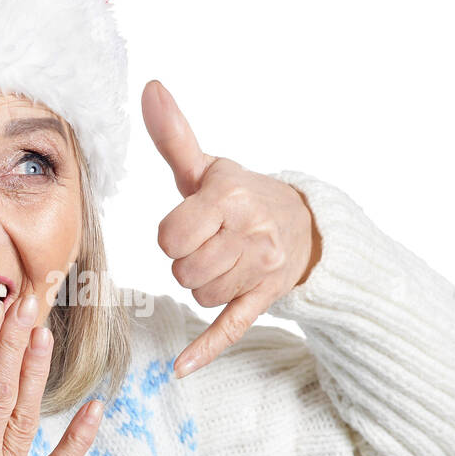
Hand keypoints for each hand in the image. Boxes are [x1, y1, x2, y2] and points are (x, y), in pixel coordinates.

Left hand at [141, 80, 320, 378]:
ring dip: (202, 283)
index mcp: (230, 198)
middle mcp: (251, 233)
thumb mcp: (208, 168)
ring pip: (200, 294)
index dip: (171, 235)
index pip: (171, 235)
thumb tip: (149, 87)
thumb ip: (174, 135)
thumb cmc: (240, 197)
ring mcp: (261, 270)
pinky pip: (229, 329)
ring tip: (222, 262)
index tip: (190, 226)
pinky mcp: (264, 300)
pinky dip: (203, 350)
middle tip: (208, 245)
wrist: (305, 224)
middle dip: (187, 261)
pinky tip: (179, 369)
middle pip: (183, 270)